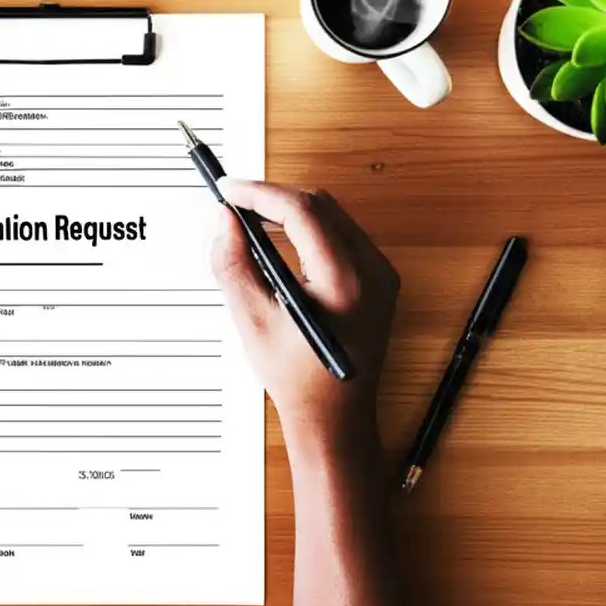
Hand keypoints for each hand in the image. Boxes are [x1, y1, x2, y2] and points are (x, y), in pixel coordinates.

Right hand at [210, 179, 399, 459]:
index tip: (228, 190)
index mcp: (344, 282)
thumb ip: (234, 265)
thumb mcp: (253, 321)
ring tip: (249, 217)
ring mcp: (381, 274)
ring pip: (332, 215)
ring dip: (290, 209)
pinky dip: (308, 227)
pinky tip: (279, 237)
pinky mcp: (379, 279)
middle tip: (233, 201)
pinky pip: (341, 235)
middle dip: (273, 197)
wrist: (334, 415)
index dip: (259, 194)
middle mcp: (372, 272)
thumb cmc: (297, 379)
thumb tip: (224, 221)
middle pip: (320, 205)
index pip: (302, 212)